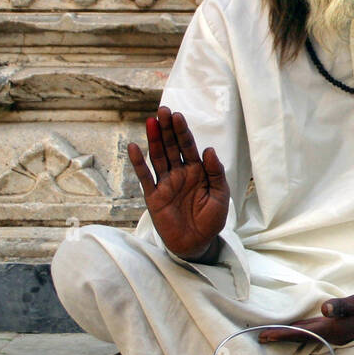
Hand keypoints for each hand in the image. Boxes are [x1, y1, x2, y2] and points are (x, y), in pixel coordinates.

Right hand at [127, 105, 229, 260]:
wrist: (197, 244)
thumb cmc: (211, 220)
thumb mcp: (220, 195)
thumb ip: (215, 172)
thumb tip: (208, 149)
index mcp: (197, 171)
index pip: (189, 147)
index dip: (183, 132)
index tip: (177, 115)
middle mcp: (180, 173)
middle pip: (172, 147)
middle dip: (168, 129)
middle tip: (163, 110)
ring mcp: (165, 183)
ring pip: (158, 157)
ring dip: (154, 140)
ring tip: (151, 122)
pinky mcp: (153, 196)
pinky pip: (145, 177)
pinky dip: (138, 163)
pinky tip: (134, 147)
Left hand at [258, 292, 353, 346]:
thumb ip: (344, 306)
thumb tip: (325, 308)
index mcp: (334, 329)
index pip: (302, 332)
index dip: (282, 334)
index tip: (263, 336)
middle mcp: (333, 336)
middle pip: (301, 337)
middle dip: (281, 337)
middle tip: (260, 337)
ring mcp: (337, 335)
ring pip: (307, 336)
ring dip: (290, 335)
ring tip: (274, 334)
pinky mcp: (341, 331)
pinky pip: (316, 333)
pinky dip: (303, 331)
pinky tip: (300, 328)